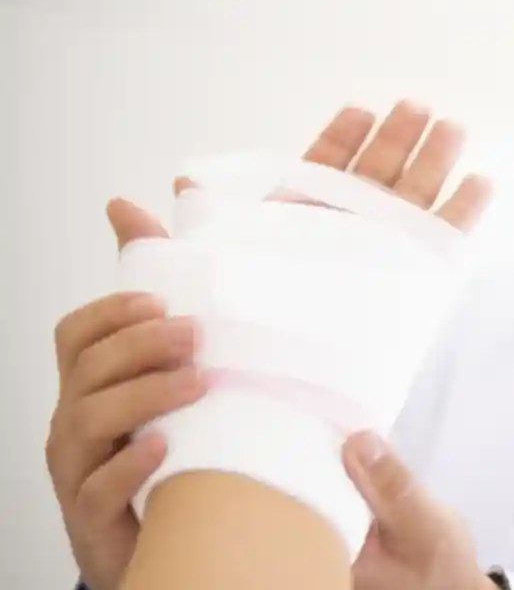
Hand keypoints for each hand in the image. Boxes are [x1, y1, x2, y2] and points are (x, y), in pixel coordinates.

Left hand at [47, 101, 490, 588]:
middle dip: (397, 139)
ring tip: (451, 127)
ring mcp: (378, 264)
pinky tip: (479, 183)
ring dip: (433, 162)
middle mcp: (339, 243)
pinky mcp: (410, 290)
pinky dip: (461, 215)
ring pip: (411, 202)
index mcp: (293, 233)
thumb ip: (172, 250)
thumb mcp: (199, 295)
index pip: (318, 172)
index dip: (338, 140)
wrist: (283, 419)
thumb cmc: (241, 356)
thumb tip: (125, 208)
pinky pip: (441, 247)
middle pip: (374, 178)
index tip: (357, 111)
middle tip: (417, 108)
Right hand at [47, 203, 202, 589]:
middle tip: (196, 333)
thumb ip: (160, 308)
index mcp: (89, 388)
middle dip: (141, 345)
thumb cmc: (162, 455)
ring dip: (146, 394)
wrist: (157, 544)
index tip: (160, 299)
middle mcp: (75, 424)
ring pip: (91, 420)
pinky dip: (132, 465)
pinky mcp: (93, 518)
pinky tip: (166, 447)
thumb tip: (129, 209)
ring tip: (197, 383)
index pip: (77, 335)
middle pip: (89, 369)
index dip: (111, 311)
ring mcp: (78, 470)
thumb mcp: (168, 383)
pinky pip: (100, 488)